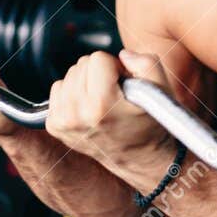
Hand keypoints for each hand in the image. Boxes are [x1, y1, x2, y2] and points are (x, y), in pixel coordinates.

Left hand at [45, 50, 175, 172]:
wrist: (141, 159)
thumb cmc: (151, 124)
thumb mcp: (161, 90)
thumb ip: (146, 63)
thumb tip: (122, 56)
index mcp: (100, 105)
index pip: (97, 58)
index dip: (115, 68)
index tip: (123, 86)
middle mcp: (76, 114)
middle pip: (81, 65)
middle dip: (99, 75)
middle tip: (114, 95)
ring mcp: (62, 122)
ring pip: (69, 76)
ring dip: (86, 83)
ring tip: (103, 103)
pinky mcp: (54, 125)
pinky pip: (58, 90)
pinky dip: (74, 94)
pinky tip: (89, 108)